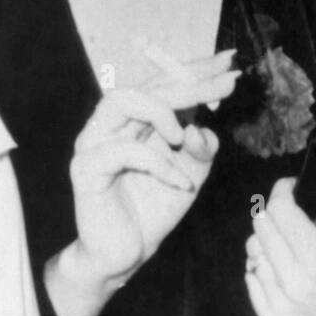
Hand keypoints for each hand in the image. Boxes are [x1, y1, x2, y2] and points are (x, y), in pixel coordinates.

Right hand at [46, 49, 238, 315]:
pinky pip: (124, 151)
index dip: (195, 67)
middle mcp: (110, 123)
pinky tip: (181, 183)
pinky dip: (159, 164)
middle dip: (190, 81)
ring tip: (181, 137)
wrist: (126, 254)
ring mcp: (93, 143)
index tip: (229, 61)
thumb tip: (199, 127)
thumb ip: (202, 145)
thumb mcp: (193, 170)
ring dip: (160, 111)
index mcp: (134, 117)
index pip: (163, 79)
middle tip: (227, 83)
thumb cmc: (156, 206)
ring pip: (121, 100)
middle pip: (147, 85)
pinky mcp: (85, 169)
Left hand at [245, 131, 315, 315]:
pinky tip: (278, 263)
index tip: (292, 188)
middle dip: (273, 214)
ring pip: (253, 255)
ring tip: (285, 237)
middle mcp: (299, 286)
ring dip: (265, 240)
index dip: (283, 191)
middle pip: (262, 230)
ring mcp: (286, 308)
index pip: (280, 211)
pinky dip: (259, 270)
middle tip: (290, 213)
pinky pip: (251, 283)